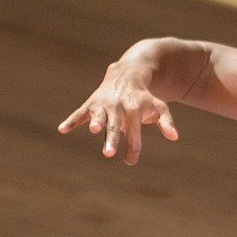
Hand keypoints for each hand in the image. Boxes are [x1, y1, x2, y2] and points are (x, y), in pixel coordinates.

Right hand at [57, 63, 177, 165]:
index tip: (130, 161)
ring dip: (96, 122)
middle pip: (115, 127)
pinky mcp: (91, 104)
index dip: (133, 148)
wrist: (127, 75)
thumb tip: (174, 137)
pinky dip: (71, 121)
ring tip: (94, 129)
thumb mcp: (159, 107)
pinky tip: (62, 130)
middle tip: (109, 153)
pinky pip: (79, 113)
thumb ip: (166, 122)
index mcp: (135, 111)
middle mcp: (118, 108)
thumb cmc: (144, 98)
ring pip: (98, 116)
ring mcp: (103, 105)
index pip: (134, 134)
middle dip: (113, 139)